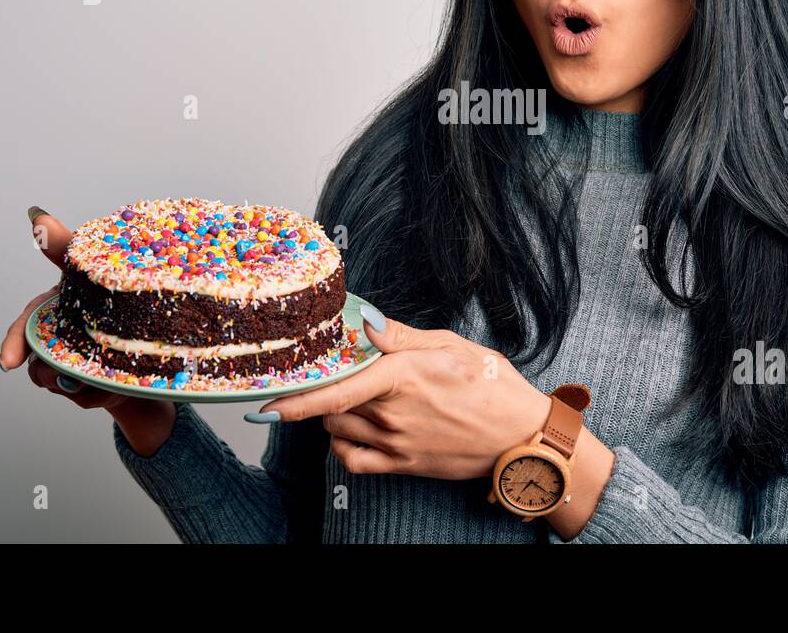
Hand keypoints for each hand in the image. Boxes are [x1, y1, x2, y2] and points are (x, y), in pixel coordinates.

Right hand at [0, 207, 130, 410]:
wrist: (158, 339)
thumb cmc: (118, 296)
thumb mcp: (95, 271)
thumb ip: (66, 248)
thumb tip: (37, 216)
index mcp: (56, 311)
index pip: (26, 327)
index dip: (15, 343)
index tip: (7, 363)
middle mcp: (59, 342)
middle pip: (39, 363)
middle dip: (53, 372)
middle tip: (75, 375)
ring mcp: (75, 368)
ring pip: (63, 384)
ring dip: (87, 382)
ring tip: (112, 372)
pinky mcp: (95, 388)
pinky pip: (90, 397)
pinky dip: (105, 391)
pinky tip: (120, 382)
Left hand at [250, 312, 552, 479]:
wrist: (521, 437)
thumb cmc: (493, 386)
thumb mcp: (453, 346)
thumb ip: (403, 337)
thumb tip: (367, 323)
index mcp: (404, 376)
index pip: (337, 390)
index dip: (297, 397)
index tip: (266, 401)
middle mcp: (394, 413)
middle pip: (332, 406)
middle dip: (320, 392)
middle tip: (321, 377)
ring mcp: (396, 443)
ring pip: (337, 431)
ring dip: (333, 414)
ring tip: (353, 397)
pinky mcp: (402, 465)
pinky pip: (353, 461)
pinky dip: (342, 447)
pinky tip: (350, 431)